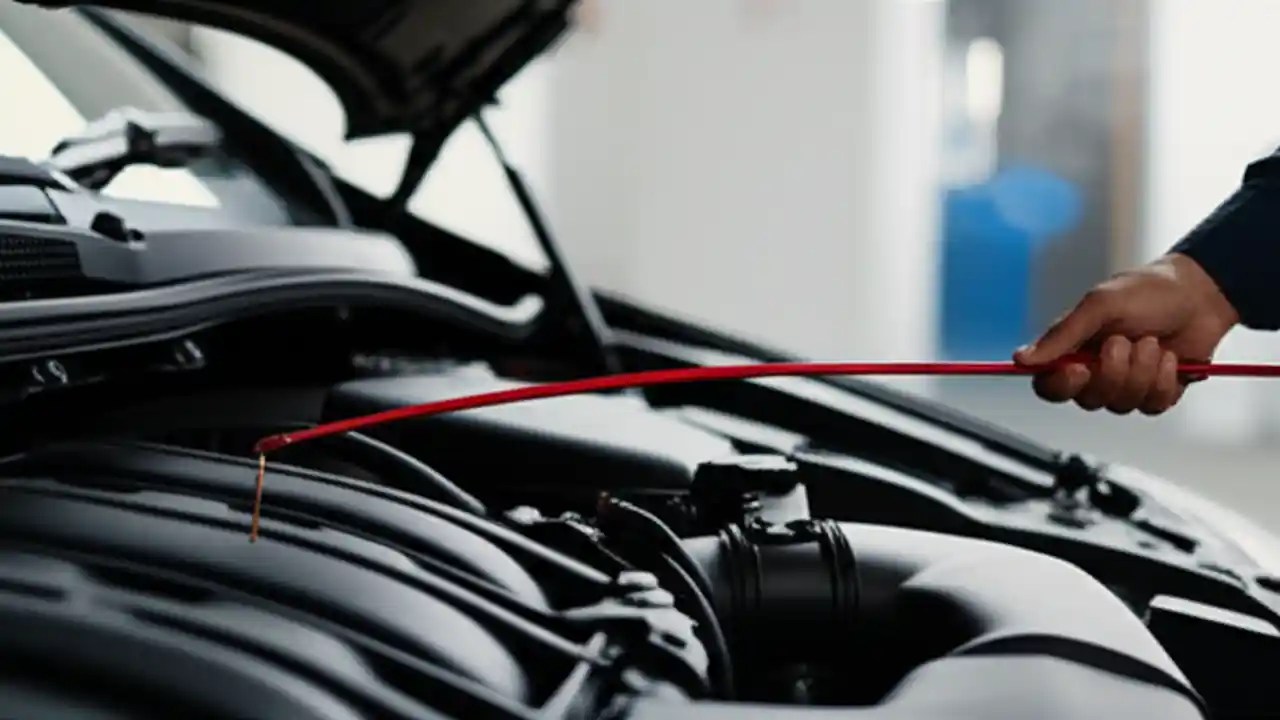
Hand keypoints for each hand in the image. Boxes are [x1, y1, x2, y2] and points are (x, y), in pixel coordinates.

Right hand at [1014, 253, 1238, 414]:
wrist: (1202, 295)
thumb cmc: (1148, 291)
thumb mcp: (1100, 304)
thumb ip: (1062, 334)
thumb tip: (1022, 359)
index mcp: (1074, 349)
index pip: (1048, 385)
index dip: (1060, 385)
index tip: (1079, 368)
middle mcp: (1096, 371)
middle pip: (1087, 399)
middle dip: (1112, 373)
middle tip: (1125, 342)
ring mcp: (1127, 384)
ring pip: (1121, 404)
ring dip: (1141, 372)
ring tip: (1153, 343)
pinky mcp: (1156, 393)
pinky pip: (1151, 406)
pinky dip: (1163, 380)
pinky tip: (1170, 358)